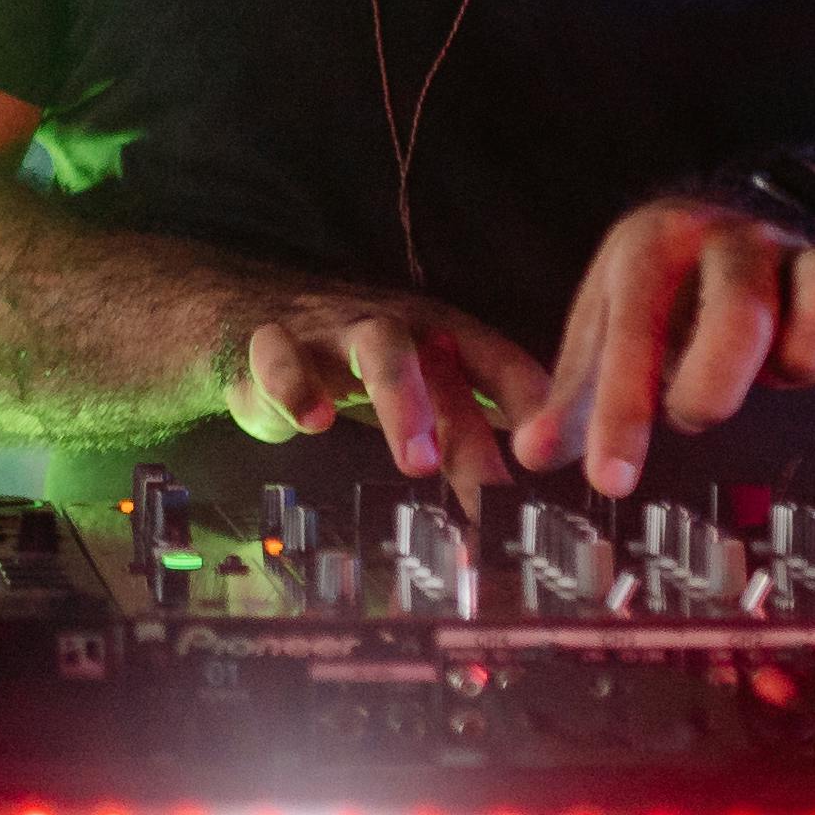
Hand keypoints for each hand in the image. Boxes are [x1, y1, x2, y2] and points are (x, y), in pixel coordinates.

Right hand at [224, 299, 552, 496]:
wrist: (253, 311)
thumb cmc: (356, 359)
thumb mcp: (417, 388)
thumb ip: (469, 435)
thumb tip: (528, 504)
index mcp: (438, 335)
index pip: (497, 361)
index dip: (531, 400)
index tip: (561, 449)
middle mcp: (396, 327)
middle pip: (445, 364)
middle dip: (471, 422)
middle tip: (493, 484)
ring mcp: (335, 332)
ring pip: (377, 350)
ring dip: (405, 400)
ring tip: (418, 461)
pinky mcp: (273, 344)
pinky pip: (282, 356)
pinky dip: (297, 386)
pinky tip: (311, 421)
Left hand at [540, 196, 814, 502]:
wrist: (740, 230)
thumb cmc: (664, 298)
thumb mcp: (607, 335)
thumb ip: (574, 397)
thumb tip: (529, 452)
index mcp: (655, 248)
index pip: (635, 329)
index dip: (621, 411)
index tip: (613, 481)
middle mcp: (733, 242)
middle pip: (741, 305)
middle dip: (718, 379)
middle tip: (697, 415)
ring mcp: (805, 257)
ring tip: (793, 379)